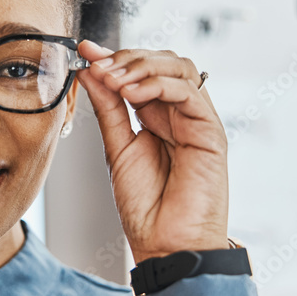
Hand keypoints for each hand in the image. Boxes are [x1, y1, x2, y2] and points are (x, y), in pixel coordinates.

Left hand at [74, 40, 228, 263]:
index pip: (141, 70)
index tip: (84, 51)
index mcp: (158, 115)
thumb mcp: (117, 147)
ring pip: (180, 68)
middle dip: (127, 57)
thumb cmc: (146, 206)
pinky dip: (158, 84)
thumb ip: (108, 108)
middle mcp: (180, 113)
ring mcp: (197, 120)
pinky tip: (132, 92)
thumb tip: (91, 71)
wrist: (166, 244)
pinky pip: (190, 92)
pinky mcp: (211, 132)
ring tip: (114, 78)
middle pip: (163, 61)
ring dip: (143, 65)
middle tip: (99, 64)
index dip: (114, 56)